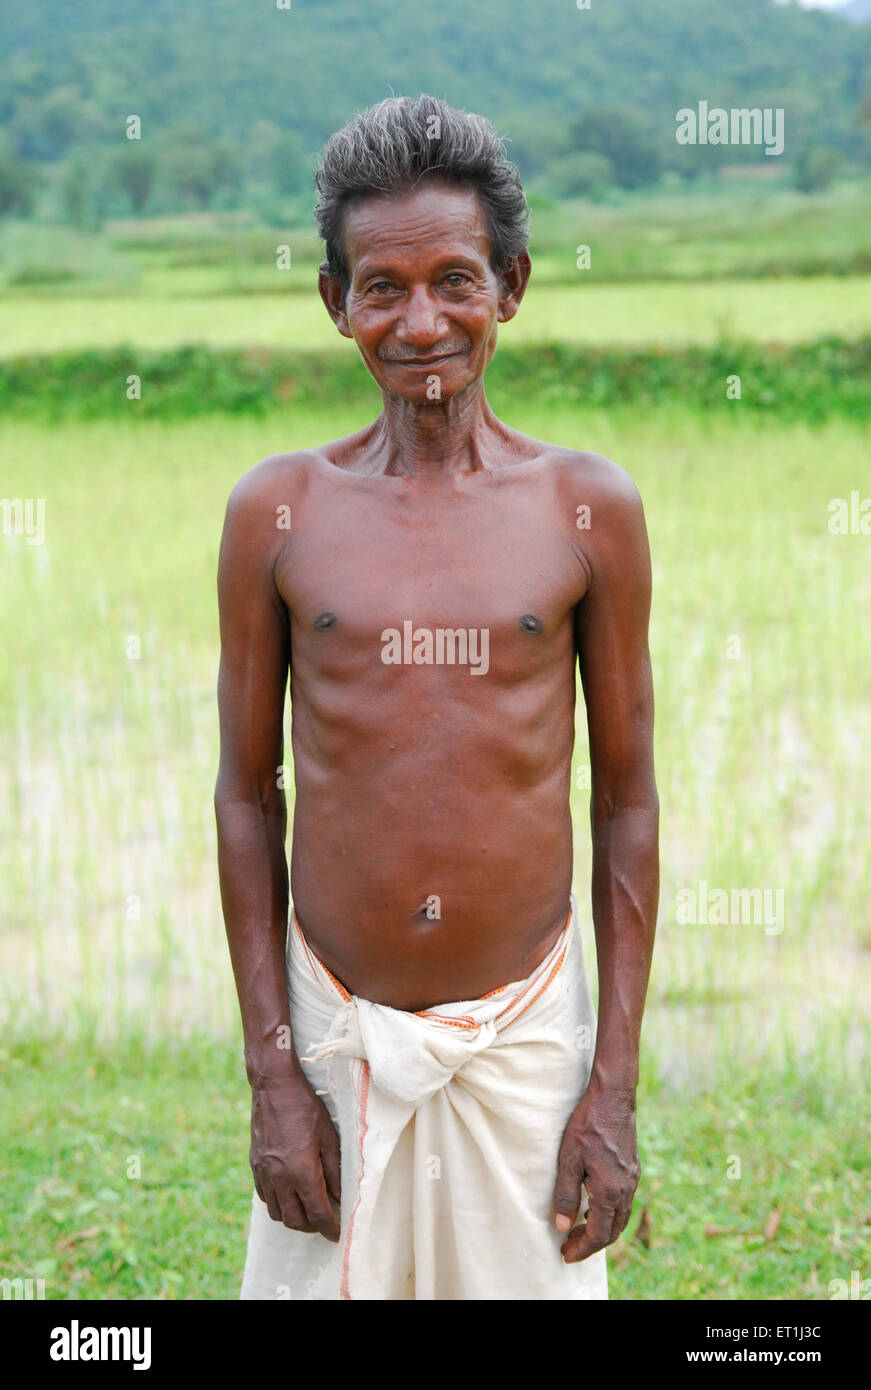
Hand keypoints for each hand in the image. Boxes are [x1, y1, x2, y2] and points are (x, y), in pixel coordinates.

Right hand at [249, 1073, 341, 1241]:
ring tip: (307, 1212)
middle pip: (295, 1219)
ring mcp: (264, 1173)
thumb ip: (333, 1171)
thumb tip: (338, 1198)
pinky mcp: (254, 1165)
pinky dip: (277, 1203)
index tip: (336, 1234)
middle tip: (324, 1223)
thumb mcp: (328, 1137)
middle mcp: (280, 1178)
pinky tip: (288, 1195)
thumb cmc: (306, 1108)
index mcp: (302, 1172)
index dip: (328, 1228)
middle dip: (311, 1227)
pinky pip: (264, 1197)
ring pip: (277, 1212)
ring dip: (293, 1218)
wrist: (274, 1087)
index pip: (317, 1213)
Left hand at [553, 1084, 639, 1262]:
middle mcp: (626, 1189)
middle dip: (592, 1243)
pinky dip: (609, 1213)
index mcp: (610, 1191)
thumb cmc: (588, 1125)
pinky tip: (593, 1206)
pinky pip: (624, 1202)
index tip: (566, 1255)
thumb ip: (565, 1195)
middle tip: (570, 1247)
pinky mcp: (632, 1170)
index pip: (599, 1234)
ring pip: (620, 1217)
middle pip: (613, 1231)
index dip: (582, 1248)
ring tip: (579, 1230)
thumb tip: (563, 1226)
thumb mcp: (568, 1159)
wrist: (613, 1099)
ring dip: (602, 1229)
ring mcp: (632, 1179)